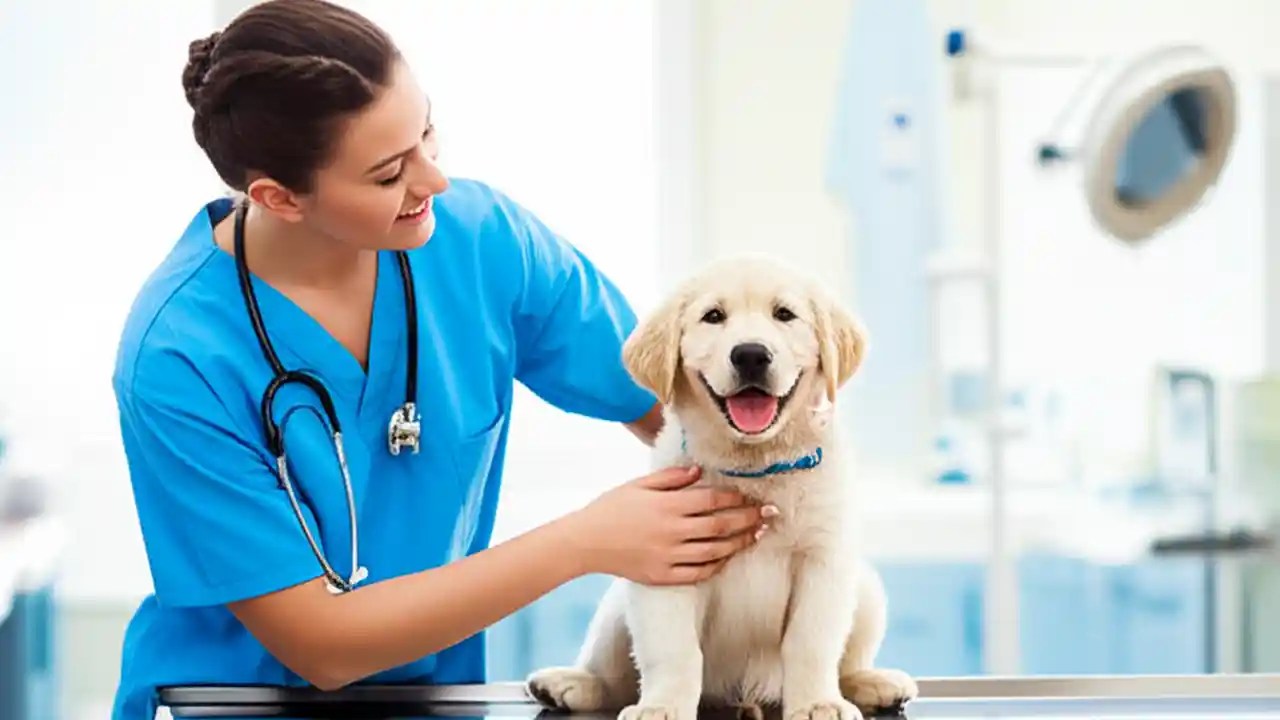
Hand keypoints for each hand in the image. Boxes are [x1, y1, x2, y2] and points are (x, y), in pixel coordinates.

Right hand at [565, 466, 772, 584]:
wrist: (585, 542)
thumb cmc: (611, 508)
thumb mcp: (638, 484)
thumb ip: (670, 478)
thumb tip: (698, 471)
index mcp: (667, 506)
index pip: (711, 500)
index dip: (735, 498)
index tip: (751, 496)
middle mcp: (672, 532)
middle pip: (720, 526)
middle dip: (748, 520)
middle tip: (769, 515)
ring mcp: (669, 556)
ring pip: (714, 551)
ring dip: (739, 543)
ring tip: (756, 536)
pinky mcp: (663, 575)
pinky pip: (697, 573)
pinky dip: (716, 565)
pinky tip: (727, 557)